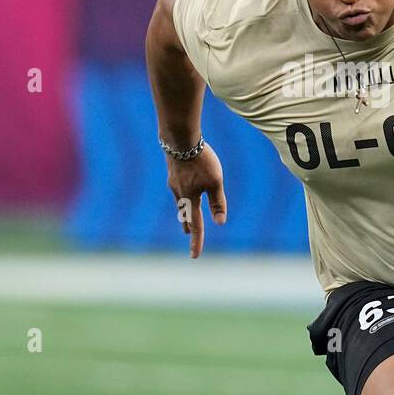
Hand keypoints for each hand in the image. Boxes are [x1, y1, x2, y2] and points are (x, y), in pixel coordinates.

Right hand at [166, 142, 226, 258]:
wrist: (179, 138)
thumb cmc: (200, 160)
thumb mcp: (215, 181)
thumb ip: (218, 202)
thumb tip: (220, 222)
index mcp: (190, 198)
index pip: (195, 225)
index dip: (196, 241)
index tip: (194, 256)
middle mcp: (179, 192)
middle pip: (184, 213)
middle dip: (187, 225)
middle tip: (188, 235)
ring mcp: (173, 181)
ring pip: (179, 200)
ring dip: (183, 209)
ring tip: (185, 213)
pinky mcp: (173, 170)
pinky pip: (178, 186)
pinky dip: (181, 193)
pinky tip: (182, 185)